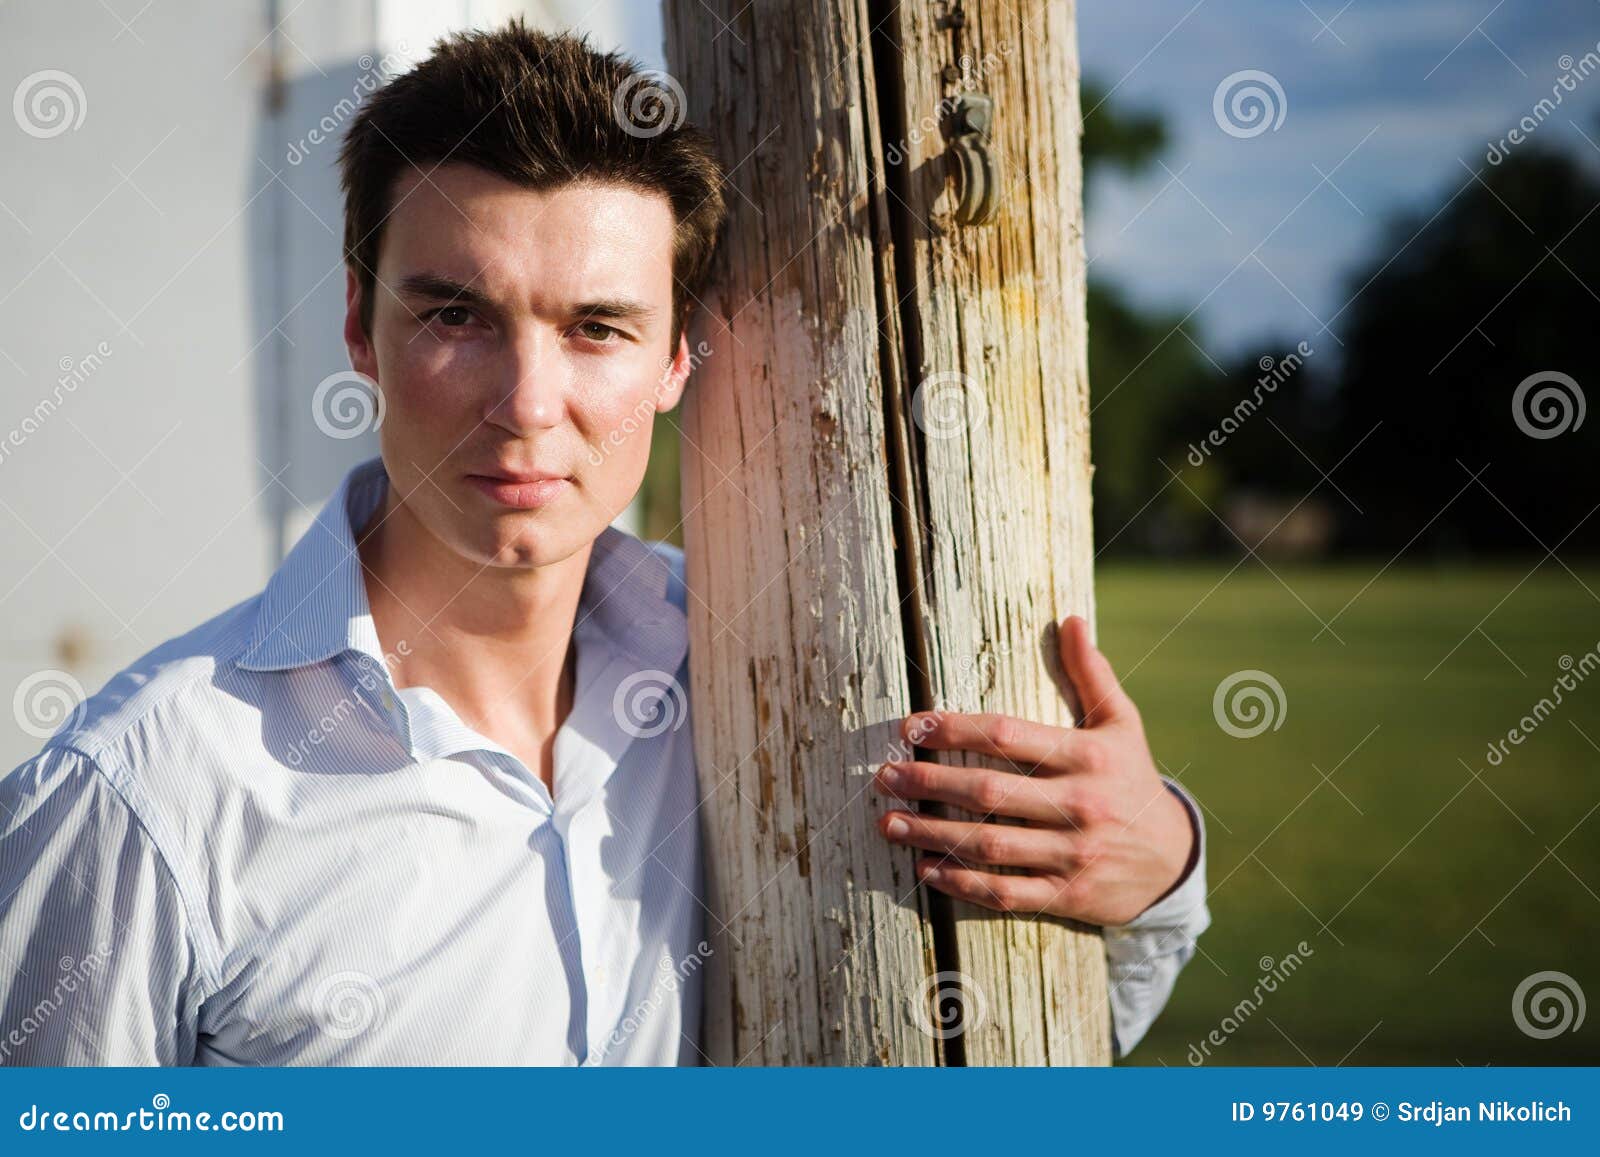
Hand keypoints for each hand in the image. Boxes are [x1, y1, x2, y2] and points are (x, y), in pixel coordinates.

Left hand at [873, 615, 1195, 925]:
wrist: (1174, 860)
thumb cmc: (1132, 780)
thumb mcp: (1122, 724)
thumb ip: (1092, 674)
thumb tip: (1070, 620)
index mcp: (1088, 756)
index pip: (1008, 735)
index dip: (954, 729)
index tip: (911, 726)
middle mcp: (1080, 805)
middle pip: (989, 791)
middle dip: (929, 781)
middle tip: (884, 774)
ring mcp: (1073, 854)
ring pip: (990, 844)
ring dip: (932, 833)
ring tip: (888, 821)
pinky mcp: (1068, 895)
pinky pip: (1005, 892)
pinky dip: (961, 884)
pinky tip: (924, 868)